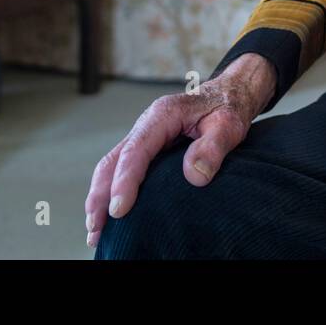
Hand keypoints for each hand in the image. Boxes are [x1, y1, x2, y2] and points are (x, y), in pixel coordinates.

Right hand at [83, 53, 275, 247]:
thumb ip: (213, 147)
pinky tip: (110, 213)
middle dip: (100, 195)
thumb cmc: (228, 108)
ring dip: (100, 196)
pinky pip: (122, 168)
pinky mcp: (147, 147)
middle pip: (113, 160)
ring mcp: (144, 136)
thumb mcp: (229, 125)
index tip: (119, 210)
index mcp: (163, 115)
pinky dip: (111, 190)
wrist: (229, 94)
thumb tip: (194, 175)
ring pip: (112, 166)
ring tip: (96, 230)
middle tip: (96, 230)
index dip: (125, 181)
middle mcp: (147, 125)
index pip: (136, 150)